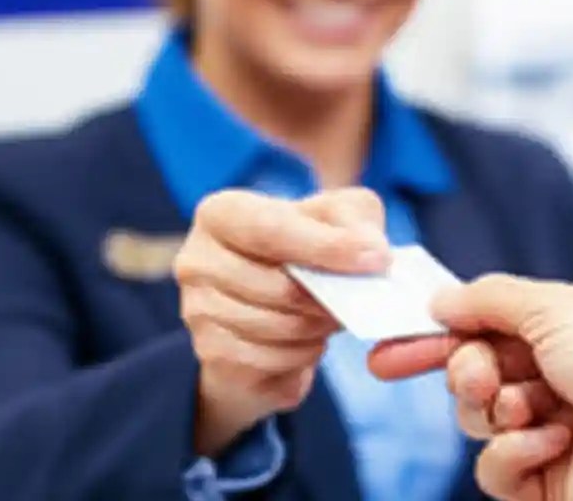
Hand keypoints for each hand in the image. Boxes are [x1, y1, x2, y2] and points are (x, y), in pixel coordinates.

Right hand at [175, 188, 388, 455]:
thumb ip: (355, 221)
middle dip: (329, 297)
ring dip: (319, 327)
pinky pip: (272, 360)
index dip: (326, 246)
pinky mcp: (210, 353)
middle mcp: (196, 259)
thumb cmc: (305, 248)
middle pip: (278, 287)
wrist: (270, 308)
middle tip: (355, 297)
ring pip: (278, 328)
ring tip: (329, 316)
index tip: (376, 259)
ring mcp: (196, 310)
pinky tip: (308, 339)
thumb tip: (373, 251)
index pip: (271, 229)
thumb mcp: (335, 218)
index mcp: (221, 212)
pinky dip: (303, 353)